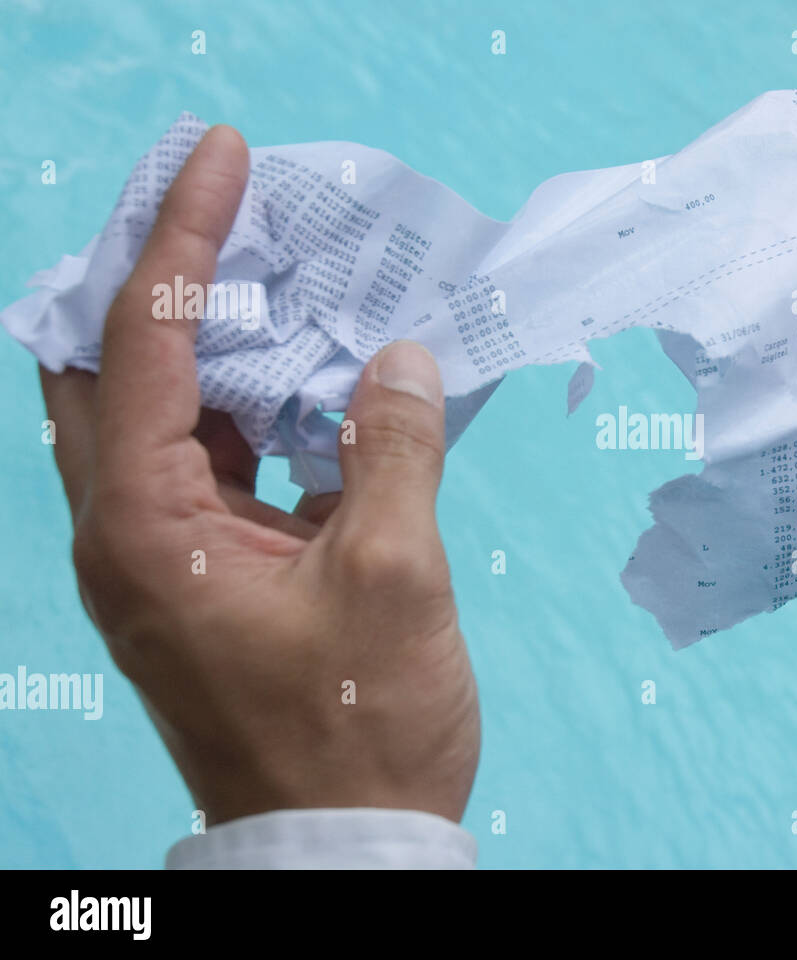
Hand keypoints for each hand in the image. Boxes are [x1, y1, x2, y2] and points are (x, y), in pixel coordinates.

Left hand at [40, 126, 478, 825]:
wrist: (344, 845)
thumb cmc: (359, 730)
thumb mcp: (395, 578)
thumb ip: (394, 449)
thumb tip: (398, 359)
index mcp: (143, 528)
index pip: (139, 342)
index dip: (177, 235)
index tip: (220, 157)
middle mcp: (128, 533)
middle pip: (110, 365)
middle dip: (162, 274)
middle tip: (235, 210)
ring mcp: (164, 555)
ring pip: (162, 411)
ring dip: (217, 340)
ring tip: (287, 278)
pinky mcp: (208, 575)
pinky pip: (213, 460)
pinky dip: (255, 407)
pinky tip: (320, 379)